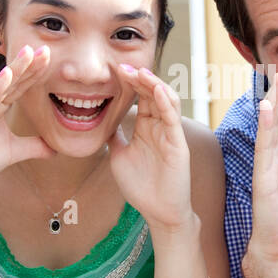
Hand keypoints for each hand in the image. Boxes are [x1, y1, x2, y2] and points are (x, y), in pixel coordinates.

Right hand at [0, 45, 52, 201]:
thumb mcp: (10, 153)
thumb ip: (32, 147)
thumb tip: (55, 148)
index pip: (18, 87)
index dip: (34, 73)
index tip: (50, 57)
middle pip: (10, 81)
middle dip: (27, 64)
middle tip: (45, 48)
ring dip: (13, 69)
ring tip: (28, 53)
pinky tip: (6, 76)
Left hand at [109, 65, 192, 230]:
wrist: (158, 211)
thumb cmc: (141, 186)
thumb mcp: (119, 155)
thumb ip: (114, 136)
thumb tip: (100, 122)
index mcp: (146, 127)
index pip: (139, 97)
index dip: (128, 83)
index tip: (112, 70)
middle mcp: (159, 126)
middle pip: (152, 93)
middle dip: (138, 78)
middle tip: (122, 66)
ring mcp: (170, 134)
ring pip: (165, 100)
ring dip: (153, 84)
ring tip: (139, 73)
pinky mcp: (178, 144)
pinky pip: (172, 119)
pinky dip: (165, 102)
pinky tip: (156, 90)